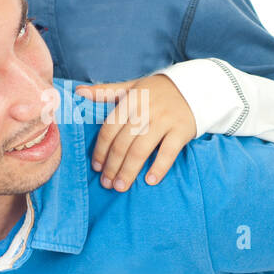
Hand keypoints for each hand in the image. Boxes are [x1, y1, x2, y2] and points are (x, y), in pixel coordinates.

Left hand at [75, 74, 196, 191]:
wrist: (194, 87)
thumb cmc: (156, 91)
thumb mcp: (131, 87)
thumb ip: (106, 92)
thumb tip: (78, 92)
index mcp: (131, 100)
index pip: (109, 128)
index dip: (100, 150)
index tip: (96, 167)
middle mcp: (146, 110)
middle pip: (123, 143)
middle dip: (112, 166)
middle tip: (106, 184)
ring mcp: (164, 120)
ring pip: (141, 149)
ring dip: (129, 171)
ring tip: (121, 186)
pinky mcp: (181, 130)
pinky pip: (168, 152)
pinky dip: (159, 167)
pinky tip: (150, 181)